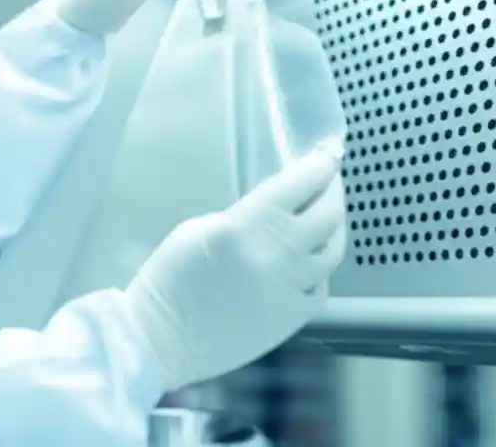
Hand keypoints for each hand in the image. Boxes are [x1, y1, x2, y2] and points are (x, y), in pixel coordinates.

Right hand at [124, 140, 346, 390]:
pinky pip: (323, 284)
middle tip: (329, 180)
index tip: (326, 155)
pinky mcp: (294, 318)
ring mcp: (291, 289)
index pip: (299, 184)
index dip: (319, 165)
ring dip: (334, 227)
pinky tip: (310, 261)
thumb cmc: (168, 279)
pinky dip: (322, 268)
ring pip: (334, 249)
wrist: (161, 339)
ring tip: (327, 216)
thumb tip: (275, 209)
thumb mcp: (197, 229)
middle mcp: (277, 255)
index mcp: (246, 226)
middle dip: (332, 190)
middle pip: (328, 213)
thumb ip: (243, 216)